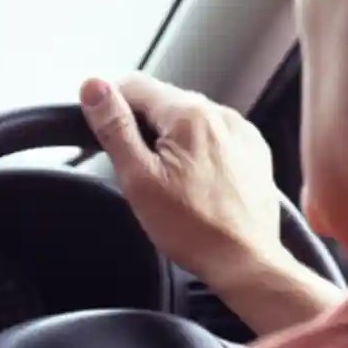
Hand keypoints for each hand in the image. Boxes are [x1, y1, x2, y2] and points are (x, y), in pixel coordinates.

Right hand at [79, 73, 290, 291]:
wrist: (245, 262)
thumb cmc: (194, 229)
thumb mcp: (139, 179)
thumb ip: (115, 128)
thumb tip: (94, 88)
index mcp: (190, 114)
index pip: (136, 85)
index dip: (111, 105)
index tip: (104, 129)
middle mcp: (221, 114)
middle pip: (165, 102)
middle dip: (144, 126)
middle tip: (138, 169)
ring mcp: (241, 133)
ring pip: (191, 120)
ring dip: (172, 139)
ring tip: (169, 182)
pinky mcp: (253, 152)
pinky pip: (216, 138)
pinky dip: (200, 151)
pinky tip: (195, 183)